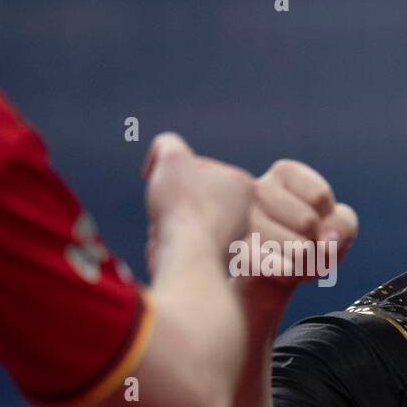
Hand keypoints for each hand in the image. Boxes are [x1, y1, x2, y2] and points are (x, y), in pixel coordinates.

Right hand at [142, 131, 252, 275]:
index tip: (169, 185)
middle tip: (168, 207)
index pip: (197, 170)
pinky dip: (172, 242)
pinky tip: (170, 245)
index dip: (173, 174)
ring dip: (170, 222)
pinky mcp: (215, 262)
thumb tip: (162, 156)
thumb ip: (167, 144)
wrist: (186, 254)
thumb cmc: (183, 203)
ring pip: (187, 222)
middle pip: (193, 198)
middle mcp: (244, 214)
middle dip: (173, 202)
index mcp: (242, 184)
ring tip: (168, 227)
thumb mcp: (171, 156)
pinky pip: (184, 244)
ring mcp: (232, 240)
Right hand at [235, 158, 358, 308]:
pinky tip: (282, 271)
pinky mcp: (239, 253)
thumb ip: (343, 225)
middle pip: (307, 221)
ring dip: (305, 264)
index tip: (317, 224)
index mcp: (284, 173)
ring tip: (292, 260)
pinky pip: (274, 265)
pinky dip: (288, 273)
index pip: (319, 196)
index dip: (327, 220)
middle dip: (316, 244)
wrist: (274, 277)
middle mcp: (257, 190)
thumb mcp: (338, 228)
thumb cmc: (308, 240)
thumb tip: (327, 241)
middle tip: (305, 247)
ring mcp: (242, 222)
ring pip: (295, 248)